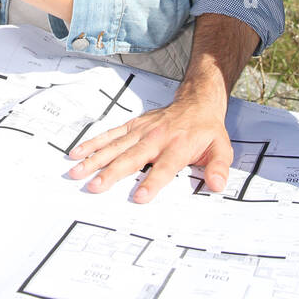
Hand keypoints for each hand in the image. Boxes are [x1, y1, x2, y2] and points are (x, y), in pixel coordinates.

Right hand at [67, 91, 232, 202]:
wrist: (197, 101)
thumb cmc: (206, 129)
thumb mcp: (222, 148)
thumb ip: (219, 167)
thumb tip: (218, 185)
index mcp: (178, 146)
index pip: (164, 168)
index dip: (152, 182)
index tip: (139, 197)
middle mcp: (156, 138)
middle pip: (131, 158)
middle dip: (112, 173)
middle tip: (94, 187)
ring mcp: (141, 131)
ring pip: (114, 147)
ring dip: (94, 159)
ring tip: (77, 172)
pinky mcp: (132, 126)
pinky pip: (109, 135)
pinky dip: (92, 143)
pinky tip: (77, 152)